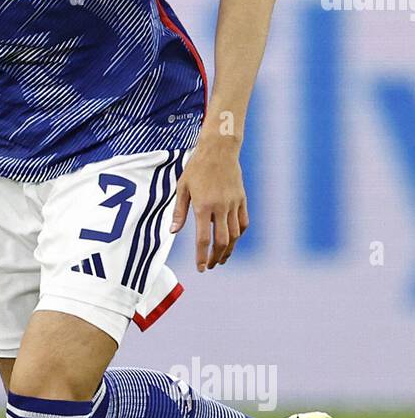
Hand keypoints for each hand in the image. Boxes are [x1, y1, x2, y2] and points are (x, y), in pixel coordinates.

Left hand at [170, 138, 248, 271]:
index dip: (202, 256)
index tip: (200, 268)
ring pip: (235, 235)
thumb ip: (179, 211)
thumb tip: (173, 231)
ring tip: (220, 258)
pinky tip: (232, 241)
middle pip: (222, 241)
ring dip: (228, 250)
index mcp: (203, 205)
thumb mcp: (182, 187)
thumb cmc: (196, 167)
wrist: (219, 149)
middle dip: (216, 257)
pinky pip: (243, 222)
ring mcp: (233, 204)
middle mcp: (220, 207)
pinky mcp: (242, 200)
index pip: (204, 238)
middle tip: (209, 266)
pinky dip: (239, 235)